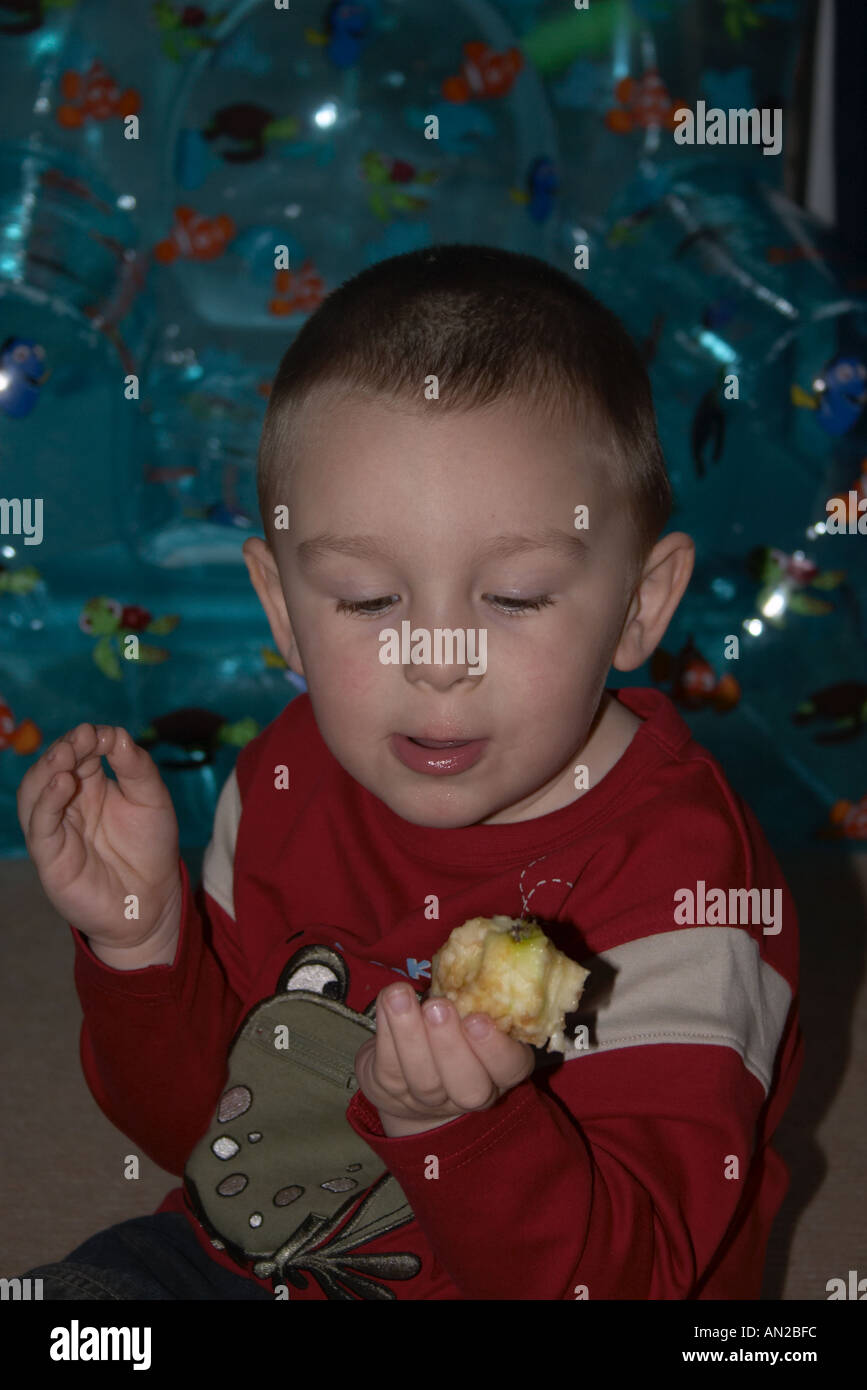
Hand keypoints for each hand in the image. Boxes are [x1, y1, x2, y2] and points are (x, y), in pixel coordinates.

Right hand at [17, 723, 181, 952]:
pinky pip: (39, 825)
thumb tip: (116, 734)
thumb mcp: (152, 800)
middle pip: (52, 767)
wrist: (153, 901)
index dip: (87, 739)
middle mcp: (67, 803)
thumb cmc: (151, 849)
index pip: (79, 752)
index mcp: (91, 786)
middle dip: (65, 747)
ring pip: (33, 792)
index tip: (103, 734)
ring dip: (47, 769)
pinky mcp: (50, 855)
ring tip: (66, 754)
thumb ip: (137, 768)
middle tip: (82, 736)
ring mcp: (56, 829)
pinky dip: (46, 801)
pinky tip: (63, 783)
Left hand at [354, 982, 535, 1136]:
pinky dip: (387, 1030)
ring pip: (423, 1077)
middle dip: (450, 1044)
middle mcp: (470, 1094)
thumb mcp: (476, 1017)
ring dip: (410, 1033)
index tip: (478, 1018)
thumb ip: (480, 999)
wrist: (410, 1078)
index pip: (509, 1068)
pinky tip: (387, 1001)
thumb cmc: (455, 1034)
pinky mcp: (391, 1091)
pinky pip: (389, 1065)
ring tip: (400, 996)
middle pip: (467, 1085)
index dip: (495, 1048)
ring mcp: (429, 1099)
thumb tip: (475, 955)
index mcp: (501, 1071)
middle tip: (438, 1006)